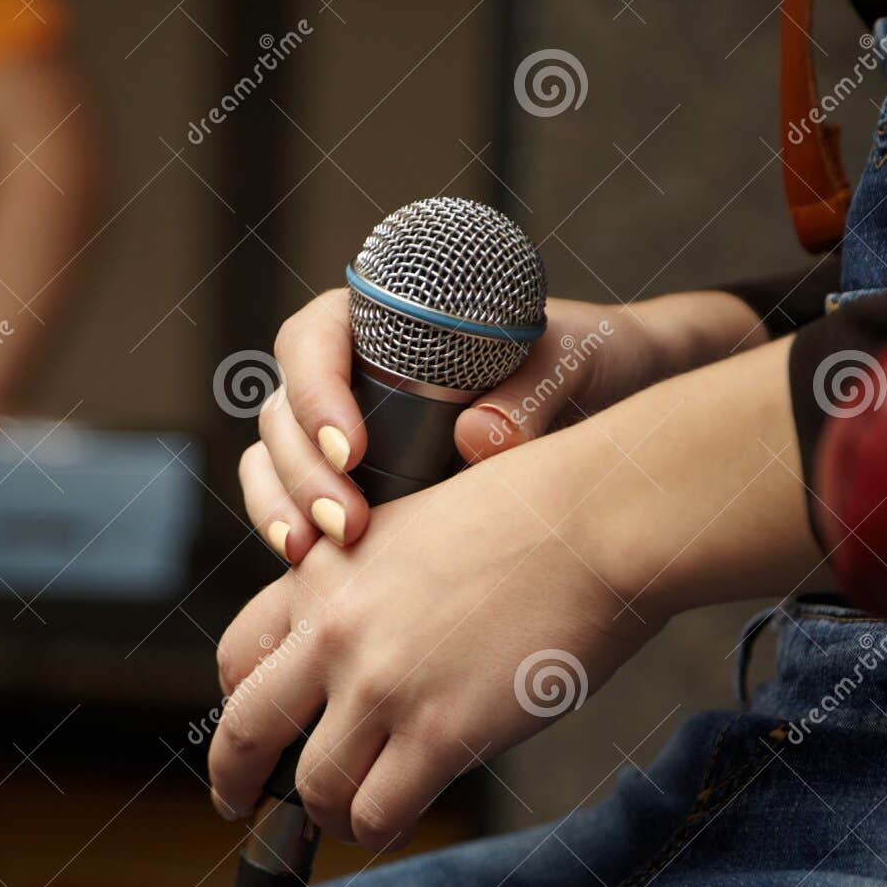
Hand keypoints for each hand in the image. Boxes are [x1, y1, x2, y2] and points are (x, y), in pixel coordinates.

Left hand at [213, 338, 826, 848]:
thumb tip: (347, 660)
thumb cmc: (523, 520)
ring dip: (326, 813)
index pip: (236, 656)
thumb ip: (360, 592)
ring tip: (349, 816)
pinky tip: (392, 820)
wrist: (595, 521)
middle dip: (233, 780)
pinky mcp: (439, 731)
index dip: (234, 704)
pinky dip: (376, 828)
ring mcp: (381, 685)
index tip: (246, 734)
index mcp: (318, 575)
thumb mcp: (403, 533)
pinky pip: (377, 811)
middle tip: (239, 805)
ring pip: (312, 786)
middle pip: (244, 729)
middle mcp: (331, 631)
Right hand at [243, 289, 765, 563]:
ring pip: (272, 461)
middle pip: (282, 412)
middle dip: (301, 471)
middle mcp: (348, 372)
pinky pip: (291, 503)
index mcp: (383, 319)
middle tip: (346, 524)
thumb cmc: (589, 359)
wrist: (614, 406)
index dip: (315, 393)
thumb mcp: (577, 360)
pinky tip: (306, 567)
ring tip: (313, 554)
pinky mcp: (348, 483)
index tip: (354, 448)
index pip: (312, 340)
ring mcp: (339, 429)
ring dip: (282, 506)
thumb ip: (535, 389)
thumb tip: (478, 439)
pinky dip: (290, 532)